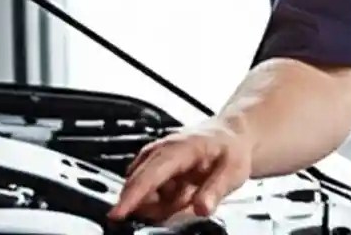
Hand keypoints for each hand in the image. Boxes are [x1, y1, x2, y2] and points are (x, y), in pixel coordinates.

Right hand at [109, 118, 253, 222]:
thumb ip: (215, 190)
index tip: (117, 213)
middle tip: (182, 204)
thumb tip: (201, 208)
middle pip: (139, 185)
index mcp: (179, 148)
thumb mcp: (233, 171)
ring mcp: (155, 157)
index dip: (131, 197)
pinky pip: (149, 191)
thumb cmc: (231, 149)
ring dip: (161, 203)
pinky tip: (182, 193)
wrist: (232, 135)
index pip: (149, 175)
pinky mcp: (155, 165)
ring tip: (188, 194)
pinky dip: (163, 200)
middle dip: (153, 205)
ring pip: (143, 191)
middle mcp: (161, 150)